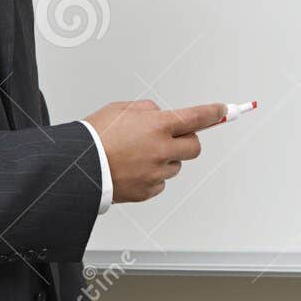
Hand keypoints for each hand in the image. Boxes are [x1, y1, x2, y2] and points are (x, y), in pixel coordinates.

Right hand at [82, 100, 225, 203]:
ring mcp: (156, 173)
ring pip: (176, 166)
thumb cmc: (95, 136)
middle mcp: (161, 150)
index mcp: (157, 126)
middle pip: (194, 147)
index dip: (213, 113)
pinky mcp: (148, 190)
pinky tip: (135, 169)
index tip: (222, 110)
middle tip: (171, 138)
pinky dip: (153, 176)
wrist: (78, 167)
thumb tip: (160, 114)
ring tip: (140, 155)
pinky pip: (161, 182)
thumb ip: (147, 109)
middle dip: (186, 140)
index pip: (196, 117)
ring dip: (167, 159)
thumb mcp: (120, 109)